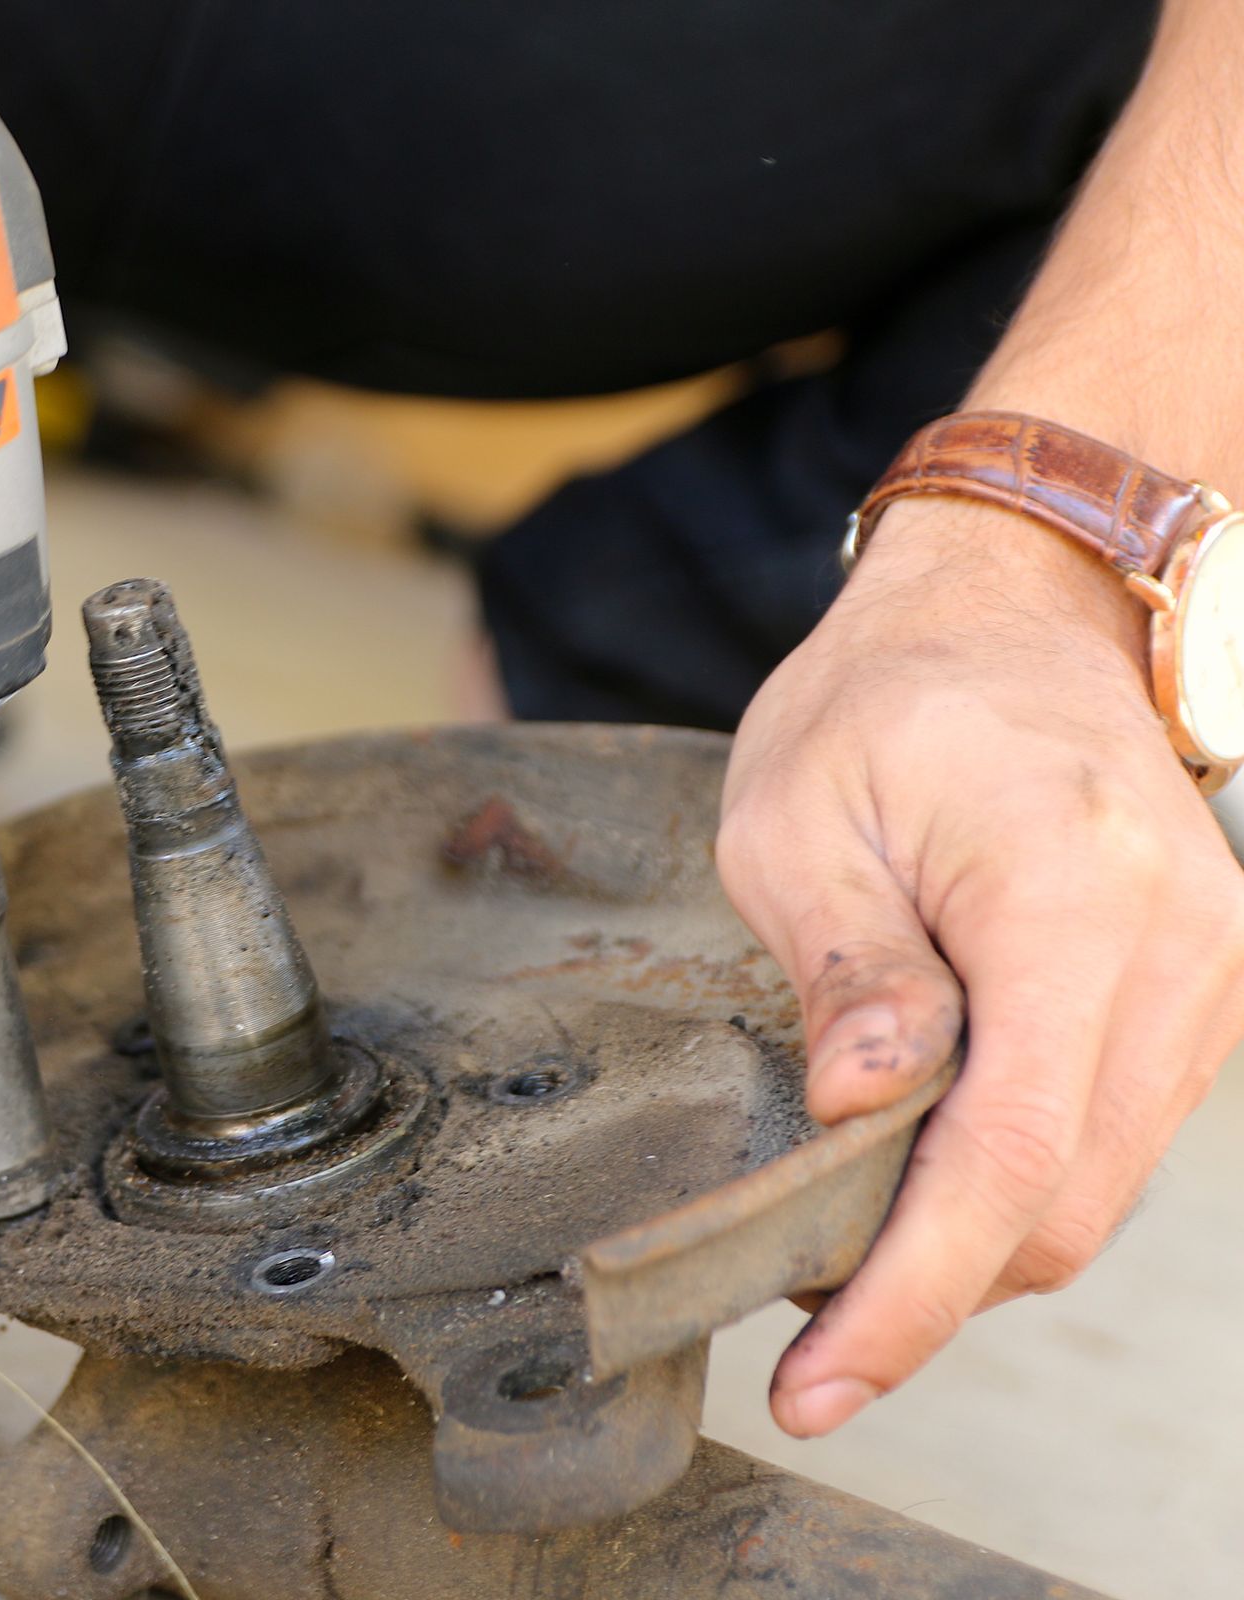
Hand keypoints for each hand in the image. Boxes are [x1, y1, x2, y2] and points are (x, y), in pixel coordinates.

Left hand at [718, 496, 1243, 1437]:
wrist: (1015, 609)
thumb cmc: (883, 698)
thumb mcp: (799, 813)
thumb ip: (843, 968)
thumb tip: (864, 1112)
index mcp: (1066, 894)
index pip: (1008, 1149)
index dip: (914, 1288)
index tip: (821, 1377)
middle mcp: (1177, 950)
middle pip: (1066, 1200)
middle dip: (933, 1294)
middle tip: (803, 1335)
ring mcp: (1208, 976)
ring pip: (1096, 1187)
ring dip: (974, 1248)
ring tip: (842, 1265)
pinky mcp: (1196, 993)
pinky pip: (1111, 1136)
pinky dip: (1018, 1188)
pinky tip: (918, 1191)